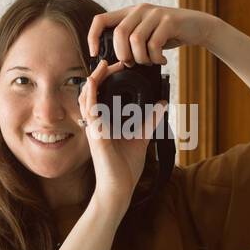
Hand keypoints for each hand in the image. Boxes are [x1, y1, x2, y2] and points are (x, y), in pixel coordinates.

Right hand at [77, 55, 168, 211]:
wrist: (120, 188)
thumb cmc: (125, 168)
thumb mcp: (142, 138)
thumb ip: (150, 120)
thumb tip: (162, 103)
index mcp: (105, 122)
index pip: (101, 95)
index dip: (107, 79)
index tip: (121, 66)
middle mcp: (96, 123)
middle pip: (93, 91)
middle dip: (102, 74)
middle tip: (116, 61)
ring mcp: (93, 128)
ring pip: (87, 97)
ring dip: (95, 78)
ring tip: (104, 65)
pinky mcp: (95, 134)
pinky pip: (89, 110)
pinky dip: (91, 94)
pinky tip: (94, 81)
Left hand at [87, 3, 208, 67]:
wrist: (198, 26)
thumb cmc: (169, 33)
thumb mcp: (146, 32)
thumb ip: (131, 40)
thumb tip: (116, 60)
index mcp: (130, 12)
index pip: (101, 20)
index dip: (93, 37)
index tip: (95, 54)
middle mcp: (140, 9)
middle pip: (119, 34)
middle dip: (123, 55)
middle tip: (133, 63)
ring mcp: (155, 14)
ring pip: (136, 41)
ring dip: (141, 58)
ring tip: (150, 61)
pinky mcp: (169, 21)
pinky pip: (154, 44)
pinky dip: (156, 58)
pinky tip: (162, 61)